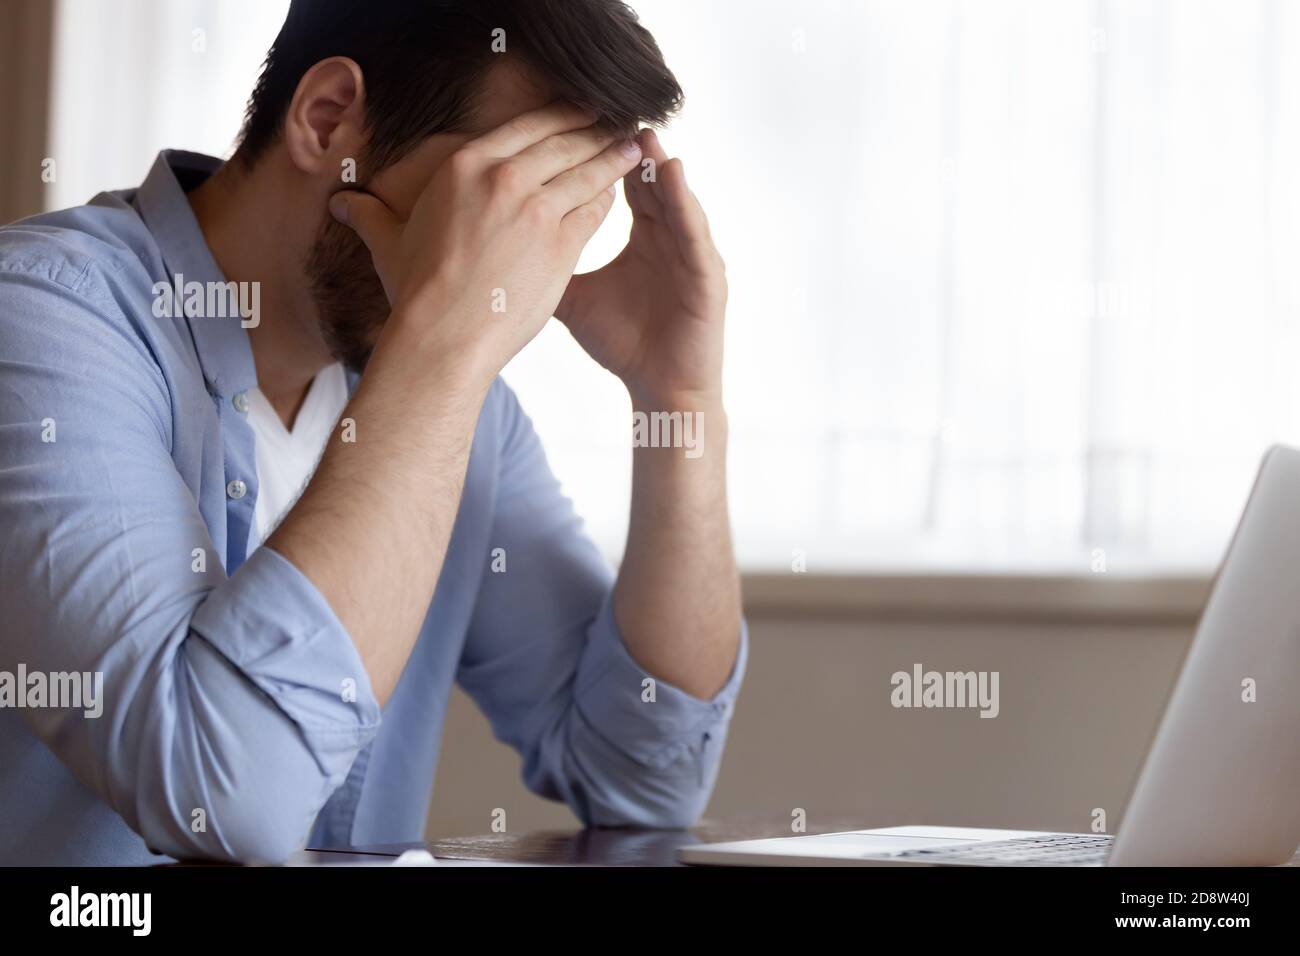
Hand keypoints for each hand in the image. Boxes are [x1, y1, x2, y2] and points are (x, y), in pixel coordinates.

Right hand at [329, 103, 643, 384]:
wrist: (443, 337)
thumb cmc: (416, 294)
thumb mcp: (388, 244)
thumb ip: (371, 215)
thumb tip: (341, 204)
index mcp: (466, 166)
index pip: (526, 127)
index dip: (559, 116)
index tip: (578, 112)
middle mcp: (504, 178)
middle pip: (562, 140)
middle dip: (594, 129)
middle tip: (616, 123)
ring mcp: (535, 209)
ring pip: (585, 171)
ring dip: (612, 157)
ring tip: (632, 149)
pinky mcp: (560, 243)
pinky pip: (593, 209)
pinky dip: (609, 197)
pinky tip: (620, 190)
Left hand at [556, 128, 726, 406]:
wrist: (662, 390)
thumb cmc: (624, 346)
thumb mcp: (574, 300)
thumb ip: (549, 265)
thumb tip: (498, 245)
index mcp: (643, 236)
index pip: (619, 184)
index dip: (598, 154)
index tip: (573, 123)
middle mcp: (669, 237)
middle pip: (647, 180)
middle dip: (627, 147)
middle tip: (607, 109)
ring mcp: (692, 253)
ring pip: (673, 198)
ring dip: (658, 165)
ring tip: (641, 131)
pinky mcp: (709, 275)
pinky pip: (695, 231)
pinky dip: (684, 202)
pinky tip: (672, 175)